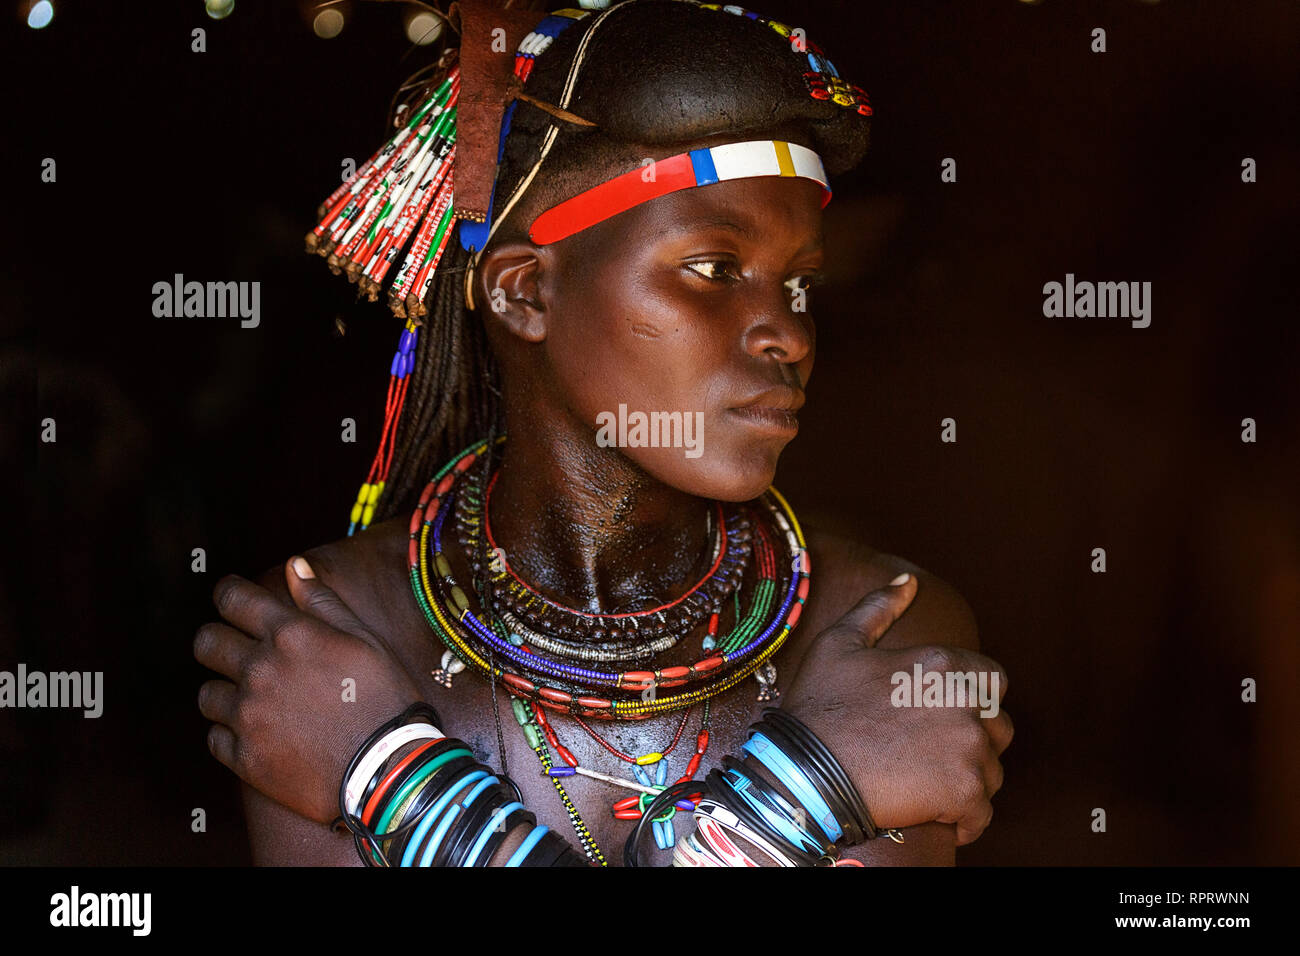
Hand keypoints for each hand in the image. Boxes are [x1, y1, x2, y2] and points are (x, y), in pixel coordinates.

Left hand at [194, 557, 422, 824]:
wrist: (388, 768)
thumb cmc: (384, 700)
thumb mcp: (363, 640)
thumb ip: (322, 601)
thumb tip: (294, 565)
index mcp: (290, 636)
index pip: (233, 599)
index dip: (227, 594)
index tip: (231, 598)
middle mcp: (260, 670)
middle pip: (206, 642)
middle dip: (217, 639)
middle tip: (235, 647)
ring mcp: (248, 715)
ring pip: (205, 692)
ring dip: (224, 689)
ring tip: (251, 697)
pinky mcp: (244, 756)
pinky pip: (214, 737)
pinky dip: (229, 733)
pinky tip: (256, 731)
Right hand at [782, 574, 1012, 845]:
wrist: (804, 770)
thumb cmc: (819, 706)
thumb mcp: (840, 642)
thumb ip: (879, 607)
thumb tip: (908, 581)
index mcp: (942, 664)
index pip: (994, 680)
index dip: (972, 698)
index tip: (941, 715)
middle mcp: (965, 703)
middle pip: (999, 726)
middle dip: (973, 739)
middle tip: (932, 752)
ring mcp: (968, 749)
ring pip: (993, 770)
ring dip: (968, 779)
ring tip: (928, 782)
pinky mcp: (964, 793)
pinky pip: (983, 813)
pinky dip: (965, 820)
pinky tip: (938, 815)